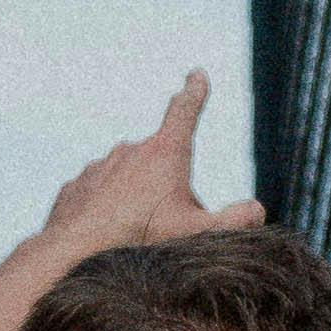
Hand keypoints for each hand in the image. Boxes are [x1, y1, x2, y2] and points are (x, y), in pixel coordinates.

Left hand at [32, 72, 263, 263]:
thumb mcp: (199, 234)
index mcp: (164, 153)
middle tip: (165, 225)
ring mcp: (99, 167)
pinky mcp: (76, 187)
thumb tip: (256, 210)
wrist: (74, 253)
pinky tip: (108, 236)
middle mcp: (129, 151)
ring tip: (134, 236)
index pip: (184, 111)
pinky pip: (99, 197)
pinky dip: (106, 213)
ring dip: (134, 202)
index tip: (196, 76)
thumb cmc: (140, 241)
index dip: (194, 93)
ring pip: (126, 182)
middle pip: (159, 163)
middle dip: (166, 188)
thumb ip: (235, 221)